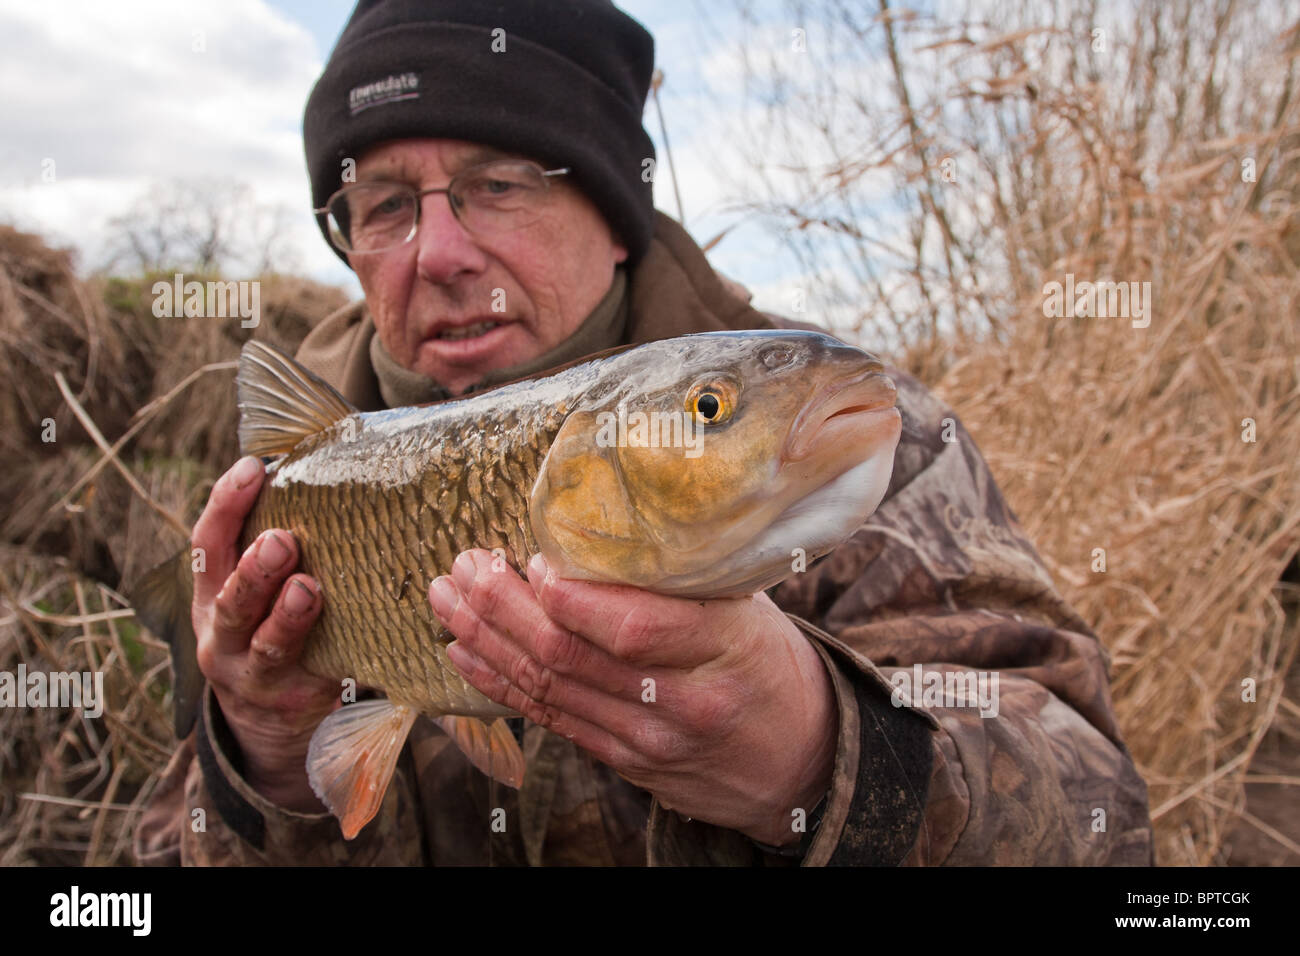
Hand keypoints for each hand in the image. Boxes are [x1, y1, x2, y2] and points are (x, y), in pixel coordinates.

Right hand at [190, 456, 337, 811]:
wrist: (269, 721)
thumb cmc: (272, 623)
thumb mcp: (258, 588)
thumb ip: (283, 540)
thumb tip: (333, 457)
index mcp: (213, 594)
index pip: (208, 544)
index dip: (226, 505)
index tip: (253, 468)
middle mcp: (223, 636)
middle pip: (231, 603)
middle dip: (255, 570)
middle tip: (283, 539)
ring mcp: (257, 675)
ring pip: (268, 648)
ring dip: (288, 617)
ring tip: (308, 589)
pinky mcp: (300, 701)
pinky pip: (322, 680)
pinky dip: (343, 664)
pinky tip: (367, 645)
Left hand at [429, 549, 836, 846]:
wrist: (801, 760)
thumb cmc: (769, 663)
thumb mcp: (749, 607)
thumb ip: (683, 576)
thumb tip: (600, 518)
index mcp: (724, 647)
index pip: (634, 626)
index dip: (570, 595)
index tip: (532, 555)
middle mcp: (683, 701)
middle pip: (573, 657)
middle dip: (504, 608)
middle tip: (466, 565)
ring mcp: (649, 739)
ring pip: (550, 689)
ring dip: (488, 641)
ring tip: (447, 598)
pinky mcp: (624, 762)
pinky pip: (551, 720)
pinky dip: (501, 684)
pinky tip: (465, 652)